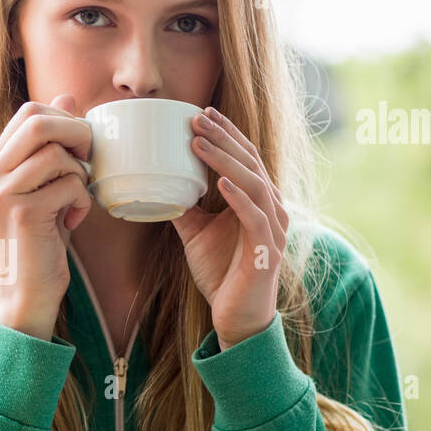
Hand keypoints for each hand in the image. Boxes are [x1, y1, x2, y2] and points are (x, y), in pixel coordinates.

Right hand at [0, 94, 92, 340]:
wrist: (26, 293)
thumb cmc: (40, 239)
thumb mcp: (46, 185)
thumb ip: (51, 145)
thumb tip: (66, 97)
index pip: (30, 112)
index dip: (66, 120)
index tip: (79, 150)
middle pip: (38, 121)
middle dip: (76, 134)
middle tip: (87, 161)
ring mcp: (2, 192)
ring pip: (56, 153)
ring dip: (80, 173)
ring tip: (77, 198)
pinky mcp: (22, 213)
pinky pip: (68, 184)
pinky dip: (82, 201)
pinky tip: (74, 222)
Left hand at [172, 107, 288, 348]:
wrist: (236, 317)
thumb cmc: (222, 274)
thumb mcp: (196, 234)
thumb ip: (185, 209)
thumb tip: (158, 187)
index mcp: (258, 201)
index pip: (245, 158)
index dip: (226, 134)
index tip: (202, 114)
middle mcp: (271, 209)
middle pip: (250, 163)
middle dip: (224, 138)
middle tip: (198, 118)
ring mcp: (272, 229)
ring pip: (254, 184)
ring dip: (226, 160)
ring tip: (200, 143)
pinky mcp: (267, 251)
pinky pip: (256, 217)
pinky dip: (238, 198)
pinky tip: (220, 183)